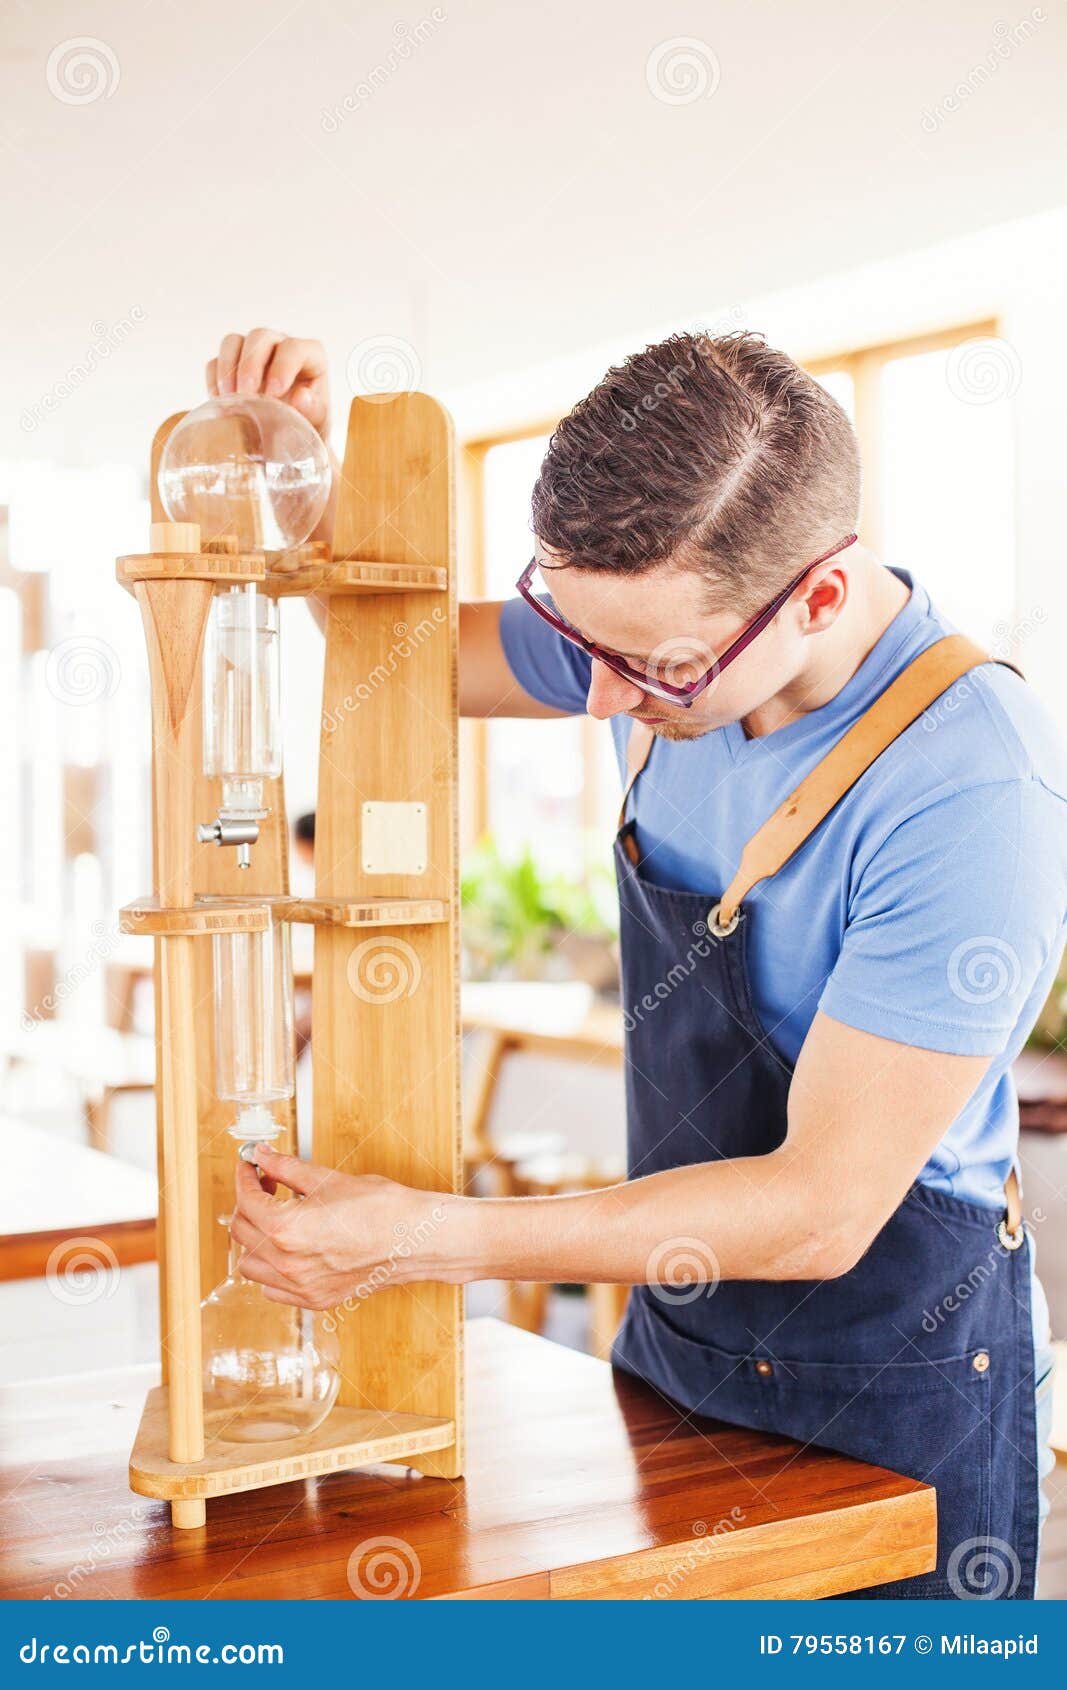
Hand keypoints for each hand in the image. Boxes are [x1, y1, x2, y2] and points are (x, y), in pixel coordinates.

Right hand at [206, 330, 329, 437]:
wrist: (290, 441)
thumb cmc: (310, 427)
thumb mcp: (318, 423)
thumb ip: (314, 410)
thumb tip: (301, 397)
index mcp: (309, 356)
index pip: (295, 348)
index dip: (283, 366)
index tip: (274, 393)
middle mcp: (280, 346)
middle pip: (260, 336)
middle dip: (250, 364)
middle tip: (246, 394)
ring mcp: (254, 353)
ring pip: (233, 342)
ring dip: (227, 368)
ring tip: (229, 398)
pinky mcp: (232, 365)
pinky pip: (215, 361)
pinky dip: (214, 380)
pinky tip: (220, 402)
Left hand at [230, 1145, 465, 1310]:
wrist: (416, 1239)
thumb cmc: (382, 1208)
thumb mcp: (329, 1180)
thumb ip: (288, 1169)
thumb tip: (264, 1156)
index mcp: (287, 1229)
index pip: (246, 1201)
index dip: (244, 1178)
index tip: (250, 1167)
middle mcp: (288, 1263)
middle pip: (241, 1232)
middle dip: (249, 1204)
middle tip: (267, 1185)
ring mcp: (300, 1286)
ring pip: (249, 1265)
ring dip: (254, 1239)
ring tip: (275, 1219)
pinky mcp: (314, 1299)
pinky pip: (271, 1289)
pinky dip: (270, 1269)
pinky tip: (288, 1249)